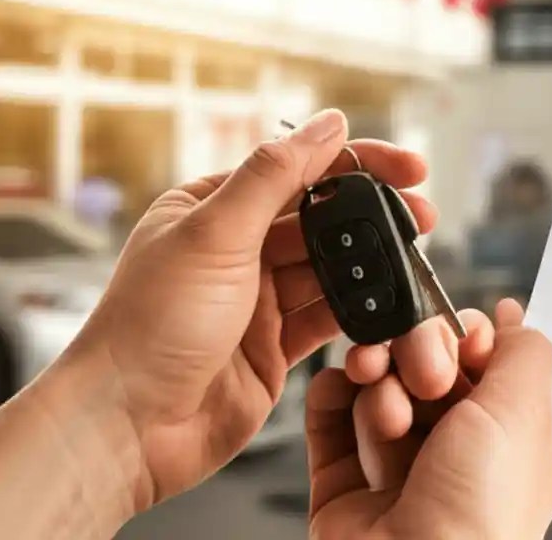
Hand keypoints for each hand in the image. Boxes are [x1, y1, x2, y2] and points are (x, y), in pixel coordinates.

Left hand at [69, 110, 437, 507]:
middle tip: (424, 215)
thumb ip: (276, 176)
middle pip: (323, 218)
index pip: (299, 169)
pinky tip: (385, 307)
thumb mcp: (215, 234)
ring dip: (371, 264)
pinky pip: (329, 318)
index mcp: (211, 207)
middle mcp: (235, 249)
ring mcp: (257, 299)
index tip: (410, 167)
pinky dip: (359, 312)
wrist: (127, 427)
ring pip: (332, 268)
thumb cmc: (150, 327)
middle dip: (375, 215)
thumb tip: (327, 124)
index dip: (359, 163)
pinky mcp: (274, 346)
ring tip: (411, 262)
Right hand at [307, 299, 551, 539]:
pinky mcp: (346, 494)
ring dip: (377, 382)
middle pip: (429, 375)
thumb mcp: (522, 413)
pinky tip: (338, 387)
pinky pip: (331, 428)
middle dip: (416, 356)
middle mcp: (457, 460)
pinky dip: (331, 399)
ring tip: (384, 405)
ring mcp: (399, 477)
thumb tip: (512, 317)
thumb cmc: (478, 517)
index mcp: (510, 444)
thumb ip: (524, 353)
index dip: (464, 340)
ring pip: (380, 395)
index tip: (455, 333)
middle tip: (419, 371)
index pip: (485, 367)